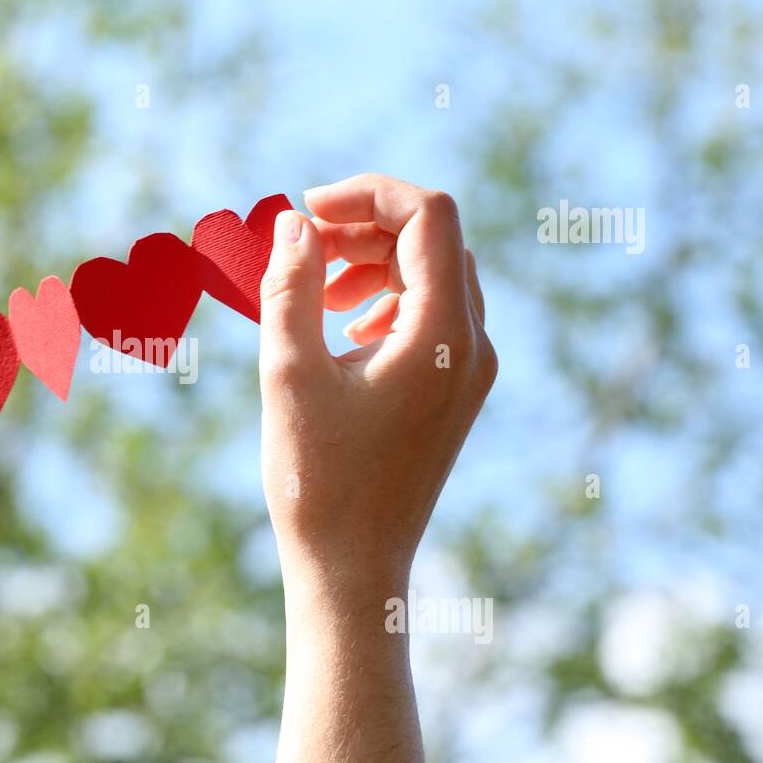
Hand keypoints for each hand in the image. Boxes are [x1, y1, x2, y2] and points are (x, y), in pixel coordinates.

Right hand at [259, 173, 494, 762]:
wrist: (355, 569)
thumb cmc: (318, 480)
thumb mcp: (289, 373)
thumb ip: (291, 286)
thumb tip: (294, 224)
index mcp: (444, 333)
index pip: (428, 214)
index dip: (367, 193)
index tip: (306, 209)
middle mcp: (474, 345)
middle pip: (434, 240)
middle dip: (366, 226)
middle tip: (302, 244)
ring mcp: (472, 371)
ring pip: (435, 275)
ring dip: (375, 263)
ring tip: (317, 290)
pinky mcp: (456, 392)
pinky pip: (434, 316)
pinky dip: (388, 300)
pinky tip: (342, 329)